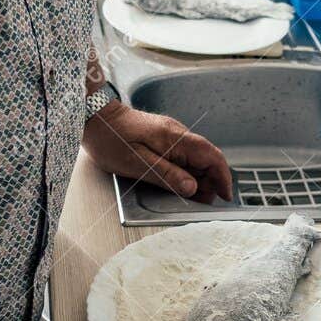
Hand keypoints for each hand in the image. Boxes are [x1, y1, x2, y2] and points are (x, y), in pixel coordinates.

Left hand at [82, 102, 232, 203]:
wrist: (94, 115)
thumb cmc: (111, 138)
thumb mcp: (137, 163)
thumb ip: (167, 175)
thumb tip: (192, 188)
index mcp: (176, 138)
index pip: (212, 156)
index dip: (223, 177)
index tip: (226, 196)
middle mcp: (178, 134)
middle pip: (207, 160)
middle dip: (209, 183)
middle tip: (200, 204)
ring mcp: (171, 135)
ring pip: (195, 159)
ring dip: (196, 179)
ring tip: (185, 197)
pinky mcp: (163, 138)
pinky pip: (182, 156)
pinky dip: (185, 171)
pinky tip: (175, 183)